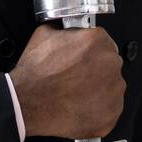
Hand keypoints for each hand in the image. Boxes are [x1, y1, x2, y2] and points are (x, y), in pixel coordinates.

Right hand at [9, 23, 125, 139]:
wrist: (27, 102)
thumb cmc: (35, 73)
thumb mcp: (44, 34)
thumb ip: (64, 30)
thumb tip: (68, 31)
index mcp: (96, 41)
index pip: (102, 41)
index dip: (89, 50)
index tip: (82, 58)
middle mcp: (110, 63)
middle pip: (109, 63)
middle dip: (95, 69)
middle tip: (76, 77)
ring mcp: (114, 89)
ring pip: (111, 85)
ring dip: (98, 88)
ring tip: (76, 93)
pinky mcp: (111, 112)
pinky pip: (110, 107)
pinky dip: (98, 108)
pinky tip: (80, 105)